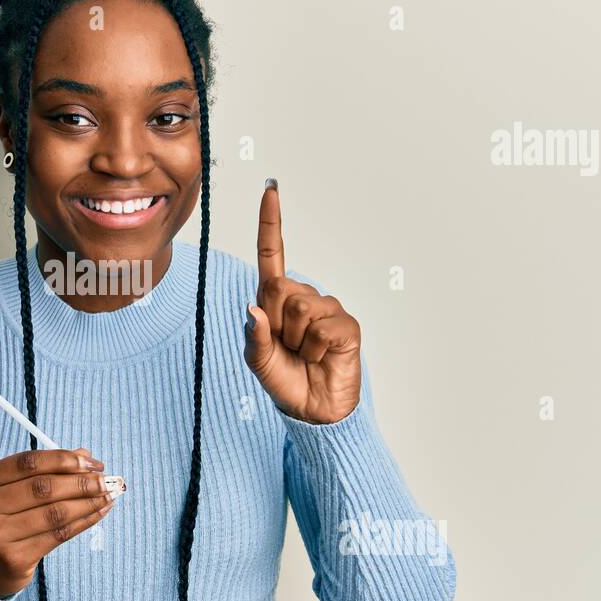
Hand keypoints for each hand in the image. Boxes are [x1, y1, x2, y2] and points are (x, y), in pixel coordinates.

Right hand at [0, 447, 123, 598]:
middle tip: (105, 481)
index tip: (92, 463)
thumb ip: (47, 469)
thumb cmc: (5, 518)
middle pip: (43, 487)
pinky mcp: (13, 558)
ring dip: (87, 502)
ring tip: (108, 496)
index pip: (29, 462)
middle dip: (81, 482)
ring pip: (54, 513)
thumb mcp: (16, 489)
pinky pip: (58, 535)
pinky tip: (99, 513)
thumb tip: (85, 455)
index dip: (64, 459)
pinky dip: (84, 522)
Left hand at [243, 179, 361, 423]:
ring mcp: (327, 310)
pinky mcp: (346, 326)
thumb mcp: (258, 361)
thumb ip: (255, 336)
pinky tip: (320, 358)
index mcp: (276, 300)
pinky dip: (314, 349)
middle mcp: (303, 298)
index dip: (271, 223)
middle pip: (279, 288)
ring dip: (295, 340)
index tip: (271, 189)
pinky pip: (322, 328)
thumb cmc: (285, 381)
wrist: (313, 410)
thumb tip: (254, 309)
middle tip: (285, 347)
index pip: (273, 255)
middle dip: (275, 322)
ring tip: (302, 355)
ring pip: (301, 308)